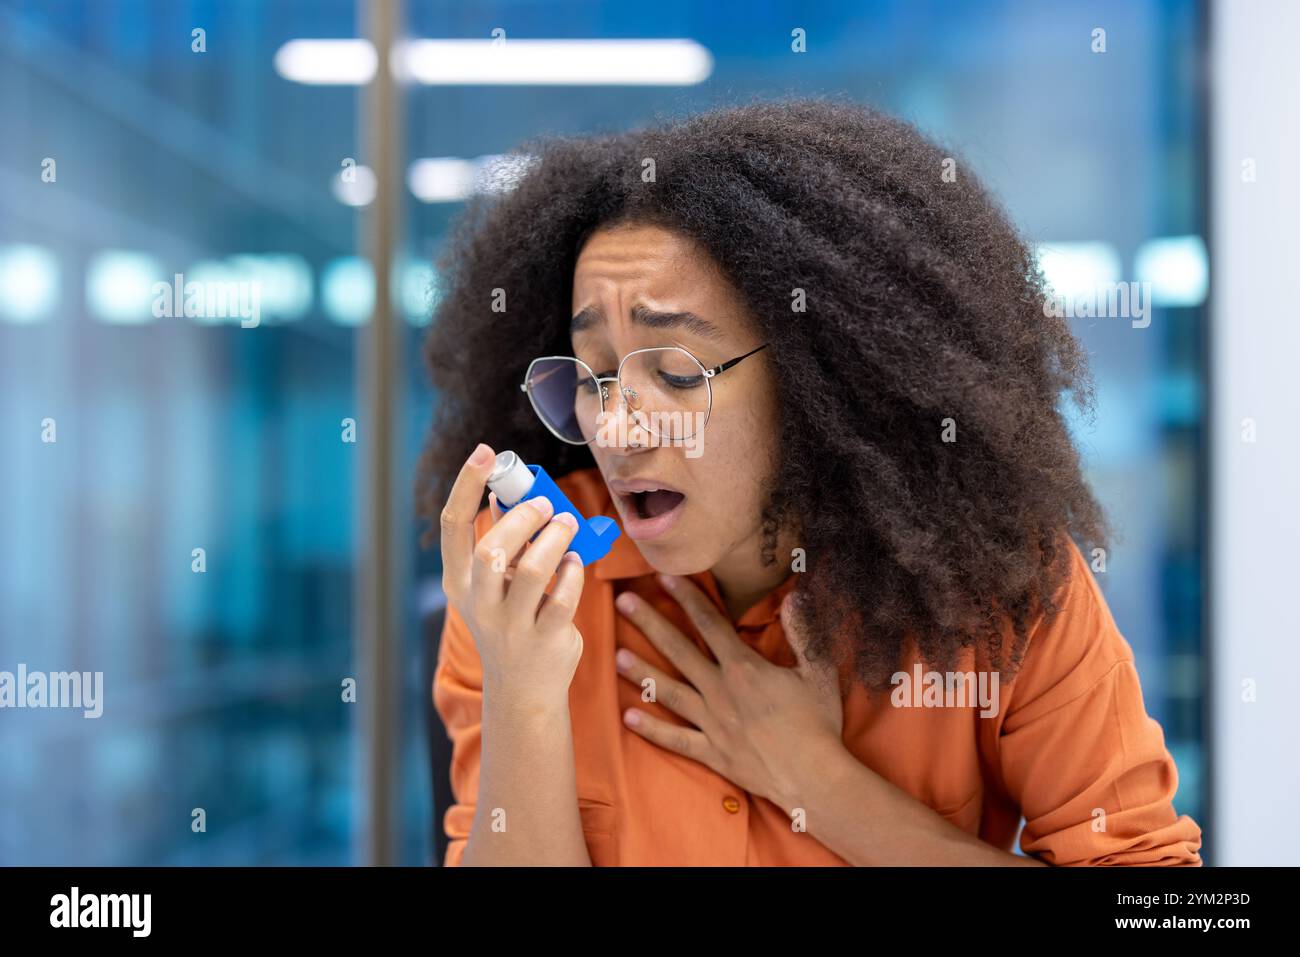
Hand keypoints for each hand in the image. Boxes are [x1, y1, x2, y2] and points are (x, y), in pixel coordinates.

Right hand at [439, 443, 585, 709]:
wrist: (524, 689)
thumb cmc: (511, 620)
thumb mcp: (494, 586)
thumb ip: (503, 544)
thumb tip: (515, 494)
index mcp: (459, 583)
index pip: (453, 526)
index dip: (466, 484)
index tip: (486, 452)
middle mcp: (478, 604)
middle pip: (491, 550)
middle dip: (524, 519)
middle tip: (547, 505)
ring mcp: (510, 626)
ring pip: (533, 571)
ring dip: (556, 539)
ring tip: (568, 526)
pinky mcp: (545, 640)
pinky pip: (564, 596)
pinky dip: (573, 571)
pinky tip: (575, 563)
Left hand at [613, 574, 844, 812]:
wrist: (814, 778)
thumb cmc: (819, 724)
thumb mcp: (818, 672)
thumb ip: (803, 633)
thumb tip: (795, 596)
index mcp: (745, 668)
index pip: (710, 624)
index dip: (687, 597)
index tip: (665, 577)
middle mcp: (721, 691)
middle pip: (679, 650)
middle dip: (649, 623)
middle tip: (623, 602)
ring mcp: (712, 723)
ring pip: (669, 692)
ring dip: (642, 672)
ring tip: (616, 656)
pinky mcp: (711, 753)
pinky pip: (676, 739)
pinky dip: (652, 729)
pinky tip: (629, 718)